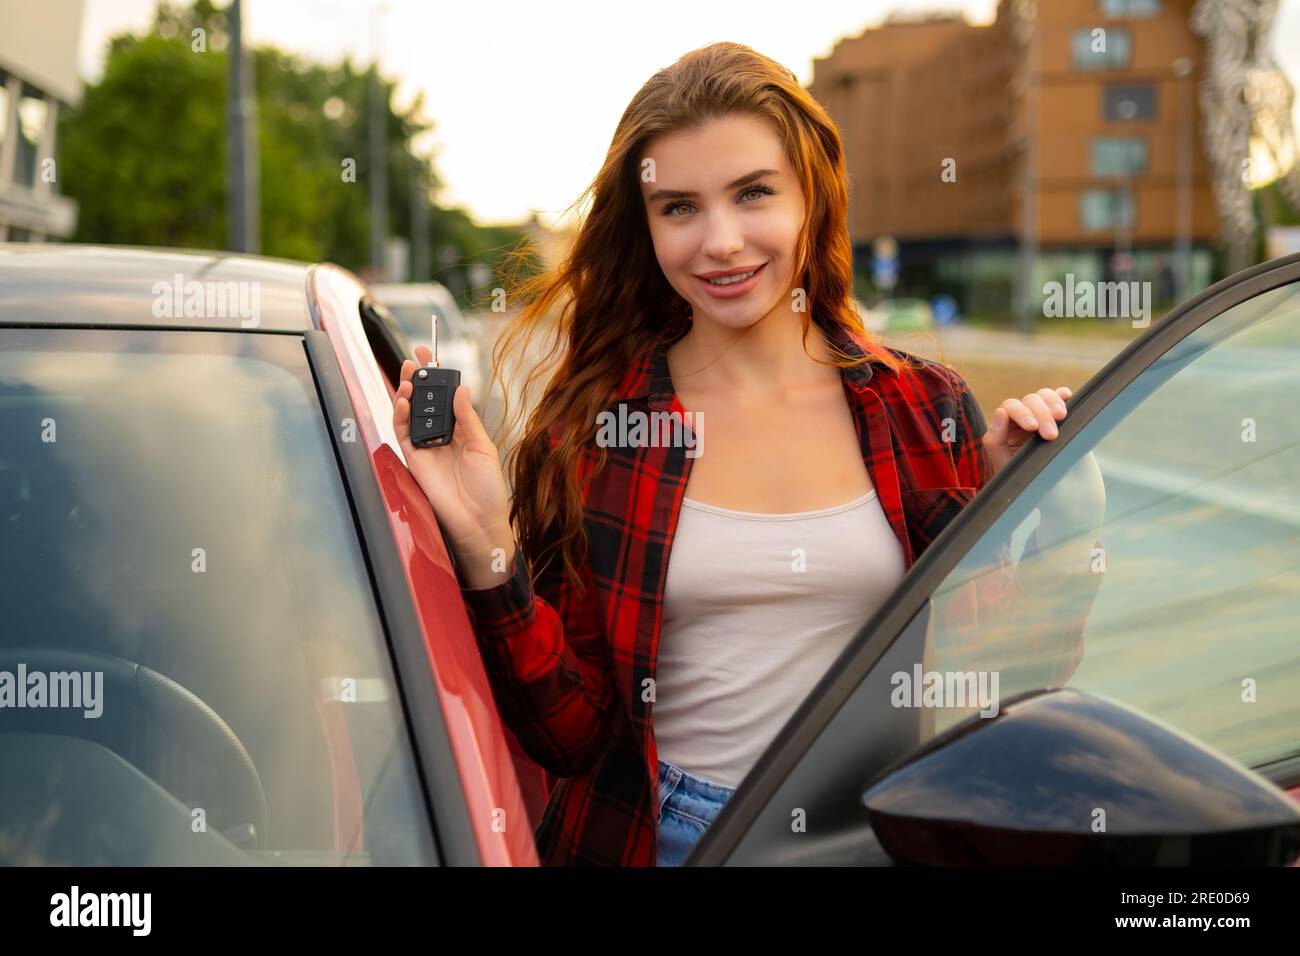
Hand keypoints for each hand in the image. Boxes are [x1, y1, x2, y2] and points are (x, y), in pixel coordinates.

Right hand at [394, 345, 513, 579]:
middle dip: (417, 380)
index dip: (438, 378)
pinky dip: (400, 416)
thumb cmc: (488, 488)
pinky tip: (404, 401)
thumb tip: (460, 389)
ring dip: (406, 393)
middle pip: (424, 402)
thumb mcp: (483, 447)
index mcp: (460, 431)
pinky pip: (403, 434)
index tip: (433, 356)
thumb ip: (467, 418)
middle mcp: (441, 437)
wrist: (479, 520)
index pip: (445, 398)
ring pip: (410, 414)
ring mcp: (426, 448)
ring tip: (408, 375)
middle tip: (414, 358)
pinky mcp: (414, 460)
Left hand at [983, 386, 1072, 474]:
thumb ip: (995, 440)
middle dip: (1041, 414)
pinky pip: (1060, 397)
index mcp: (1006, 426)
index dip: (1021, 413)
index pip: (1010, 407)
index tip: (1033, 427)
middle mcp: (1023, 417)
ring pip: (1044, 396)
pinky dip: (1063, 395)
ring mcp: (1042, 415)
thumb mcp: (1003, 464)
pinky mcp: (1060, 416)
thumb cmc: (1023, 478)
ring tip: (1061, 417)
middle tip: (1051, 435)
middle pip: (1030, 400)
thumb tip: (1000, 412)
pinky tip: (1068, 398)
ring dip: (1053, 403)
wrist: (1051, 491)